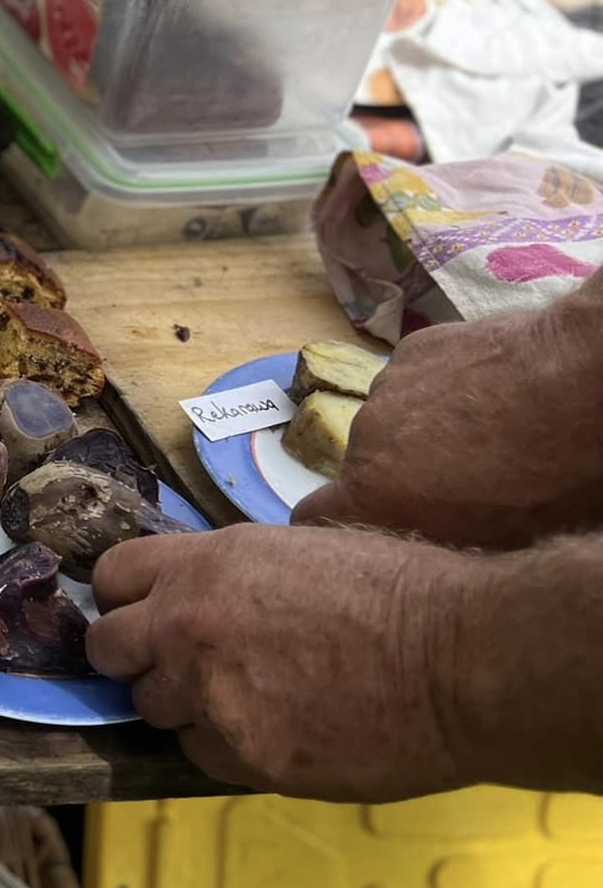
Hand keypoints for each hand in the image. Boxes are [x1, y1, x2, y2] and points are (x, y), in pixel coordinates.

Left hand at [86, 526, 476, 801]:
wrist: (462, 663)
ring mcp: (209, 696)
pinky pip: (199, 755)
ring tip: (243, 700)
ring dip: (183, 706)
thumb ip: (231, 574)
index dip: (127, 597)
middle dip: (133, 657)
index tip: (145, 612)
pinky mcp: (242, 757)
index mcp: (203, 565)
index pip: (112, 576)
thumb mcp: (299, 550)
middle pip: (107, 649)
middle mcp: (187, 627)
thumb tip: (203, 593)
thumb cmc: (402, 593)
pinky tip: (273, 732)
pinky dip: (223, 748)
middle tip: (176, 665)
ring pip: (151, 709)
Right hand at [292, 282, 602, 547]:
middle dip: (401, 472)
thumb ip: (435, 540)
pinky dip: (443, 387)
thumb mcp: (494, 539)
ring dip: (422, 429)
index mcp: (374, 493)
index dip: (333, 523)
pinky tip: (492, 389)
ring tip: (486, 427)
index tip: (365, 524)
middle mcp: (362, 438)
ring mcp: (386, 386)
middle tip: (464, 475)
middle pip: (365, 465)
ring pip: (393, 419)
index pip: (311, 518)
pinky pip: (417, 379)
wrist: (578, 378)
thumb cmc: (548, 474)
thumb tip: (425, 538)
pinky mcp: (415, 347)